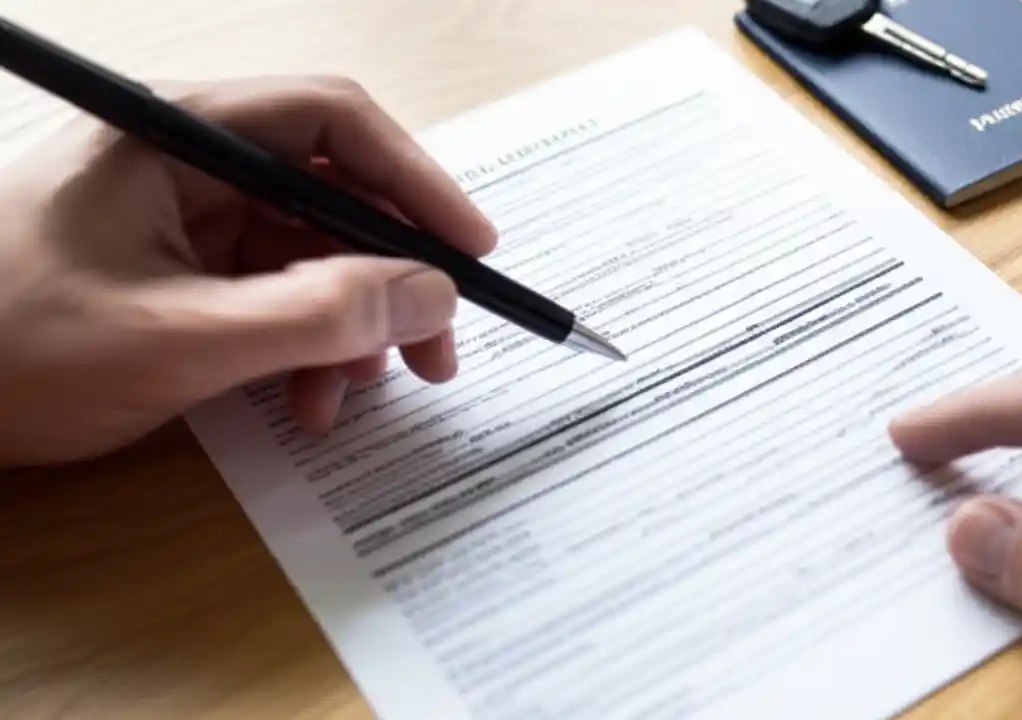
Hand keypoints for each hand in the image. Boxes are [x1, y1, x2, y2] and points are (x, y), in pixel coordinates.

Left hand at [0, 77, 495, 466]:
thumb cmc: (13, 354)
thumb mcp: (179, 340)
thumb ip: (316, 316)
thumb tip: (431, 296)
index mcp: (174, 136)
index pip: (329, 122)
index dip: (415, 180)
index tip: (471, 249)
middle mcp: (186, 162)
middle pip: (330, 193)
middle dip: (390, 277)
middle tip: (436, 351)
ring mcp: (181, 217)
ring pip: (309, 253)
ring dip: (350, 326)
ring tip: (357, 396)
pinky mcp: (178, 270)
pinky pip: (272, 293)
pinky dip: (305, 345)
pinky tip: (307, 400)